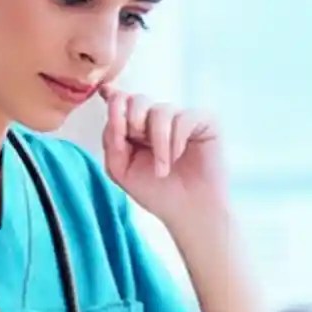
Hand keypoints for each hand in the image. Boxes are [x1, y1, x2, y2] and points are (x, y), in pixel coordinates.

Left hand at [99, 87, 229, 229]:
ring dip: (158, 143)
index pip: (121, 100)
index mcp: (136, 127)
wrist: (189, 212)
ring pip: (160, 111)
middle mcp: (157, 119)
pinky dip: (175, 141)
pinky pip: (183, 118)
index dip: (114, 101)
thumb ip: (110, 140)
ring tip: (162, 170)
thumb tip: (113, 112)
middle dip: (132, 121)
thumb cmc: (157, 192)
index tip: (108, 102)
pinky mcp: (203, 121)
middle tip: (137, 144)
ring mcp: (181, 118)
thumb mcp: (121, 169)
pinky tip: (177, 157)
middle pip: (138, 100)